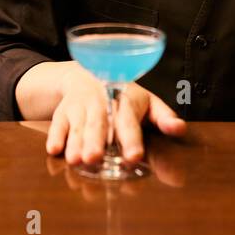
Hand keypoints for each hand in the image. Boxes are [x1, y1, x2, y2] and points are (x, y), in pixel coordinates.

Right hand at [45, 63, 186, 164]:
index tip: (134, 156)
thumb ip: (163, 117)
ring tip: (76, 160)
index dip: (131, 138)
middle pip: (99, 124)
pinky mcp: (62, 112)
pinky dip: (54, 136)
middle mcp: (101, 103)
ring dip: (75, 142)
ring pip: (77, 125)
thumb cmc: (124, 97)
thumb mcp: (147, 103)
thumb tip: (180, 129)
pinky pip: (57, 123)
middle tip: (95, 159)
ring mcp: (80, 107)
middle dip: (96, 141)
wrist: (88, 74)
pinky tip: (54, 150)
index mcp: (125, 102)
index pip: (129, 121)